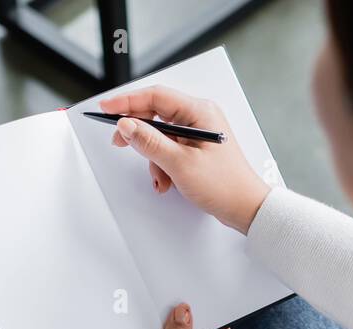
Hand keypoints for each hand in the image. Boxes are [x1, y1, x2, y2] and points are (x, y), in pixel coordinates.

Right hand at [99, 86, 272, 233]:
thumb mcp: (180, 164)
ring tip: (161, 178)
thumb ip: (150, 142)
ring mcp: (198, 133)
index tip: (106, 108)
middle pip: (155, 114)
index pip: (155, 96)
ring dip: (153, 158)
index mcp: (199, 111)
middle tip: (120, 143)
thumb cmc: (224, 185)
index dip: (127, 101)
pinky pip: (170, 149)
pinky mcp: (196, 148)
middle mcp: (199, 117)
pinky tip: (168, 181)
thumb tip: (126, 125)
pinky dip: (164, 165)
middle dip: (139, 134)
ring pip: (160, 136)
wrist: (246, 208)